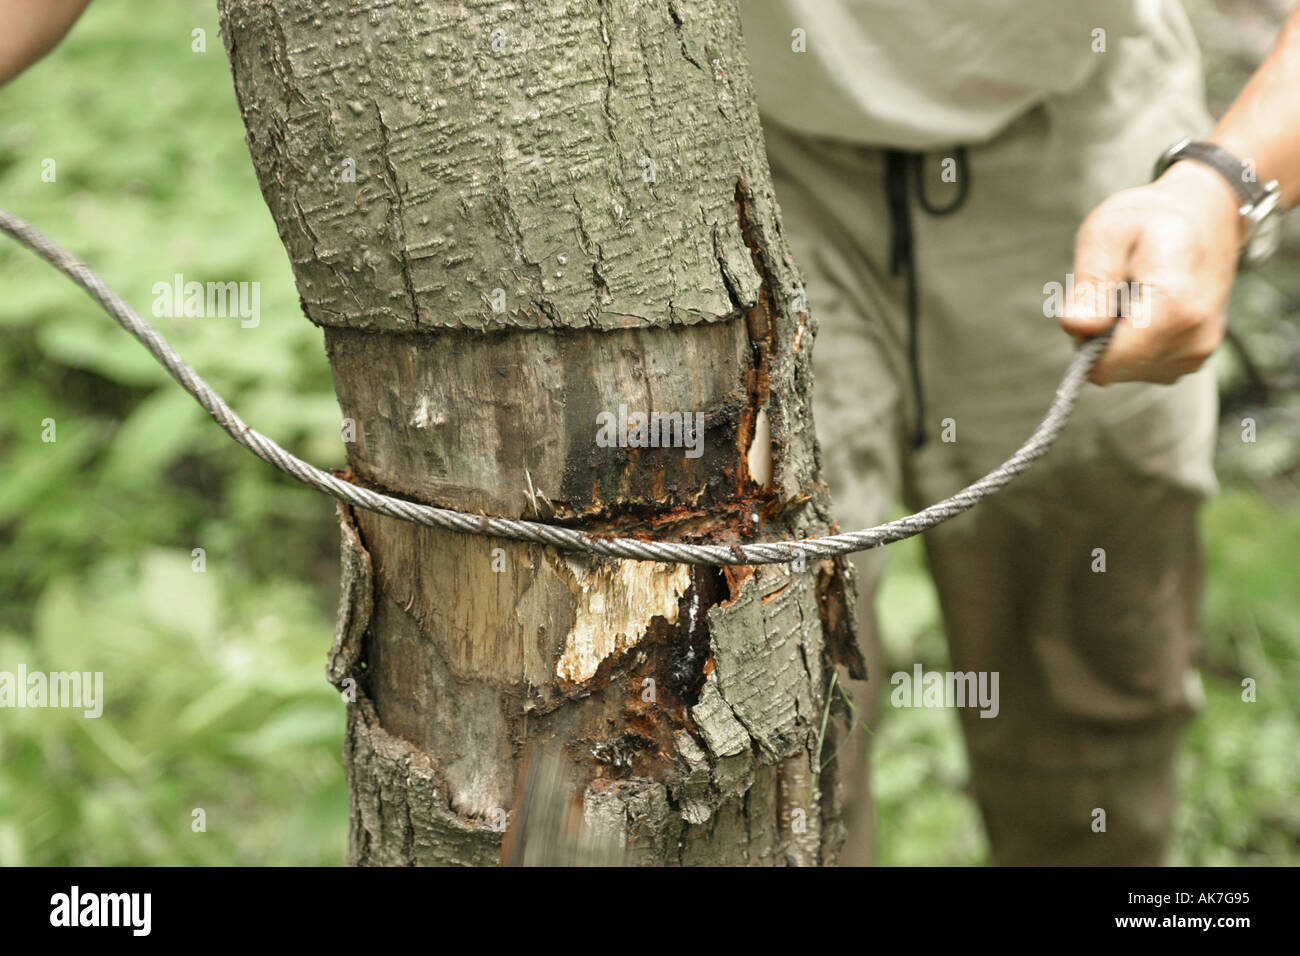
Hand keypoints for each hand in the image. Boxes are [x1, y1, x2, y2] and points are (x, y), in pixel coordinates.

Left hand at [1060, 159, 1244, 384]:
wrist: (1208, 216)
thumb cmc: (1151, 219)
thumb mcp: (1107, 231)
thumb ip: (1092, 280)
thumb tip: (1077, 326)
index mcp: (1173, 305)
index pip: (1108, 362)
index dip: (1085, 337)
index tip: (1094, 299)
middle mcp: (1192, 337)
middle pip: (1113, 369)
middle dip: (1099, 337)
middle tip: (1113, 291)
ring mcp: (1197, 353)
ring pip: (1125, 371)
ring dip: (1117, 339)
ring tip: (1134, 295)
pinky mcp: (1194, 359)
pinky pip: (1143, 367)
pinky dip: (1135, 344)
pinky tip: (1147, 309)